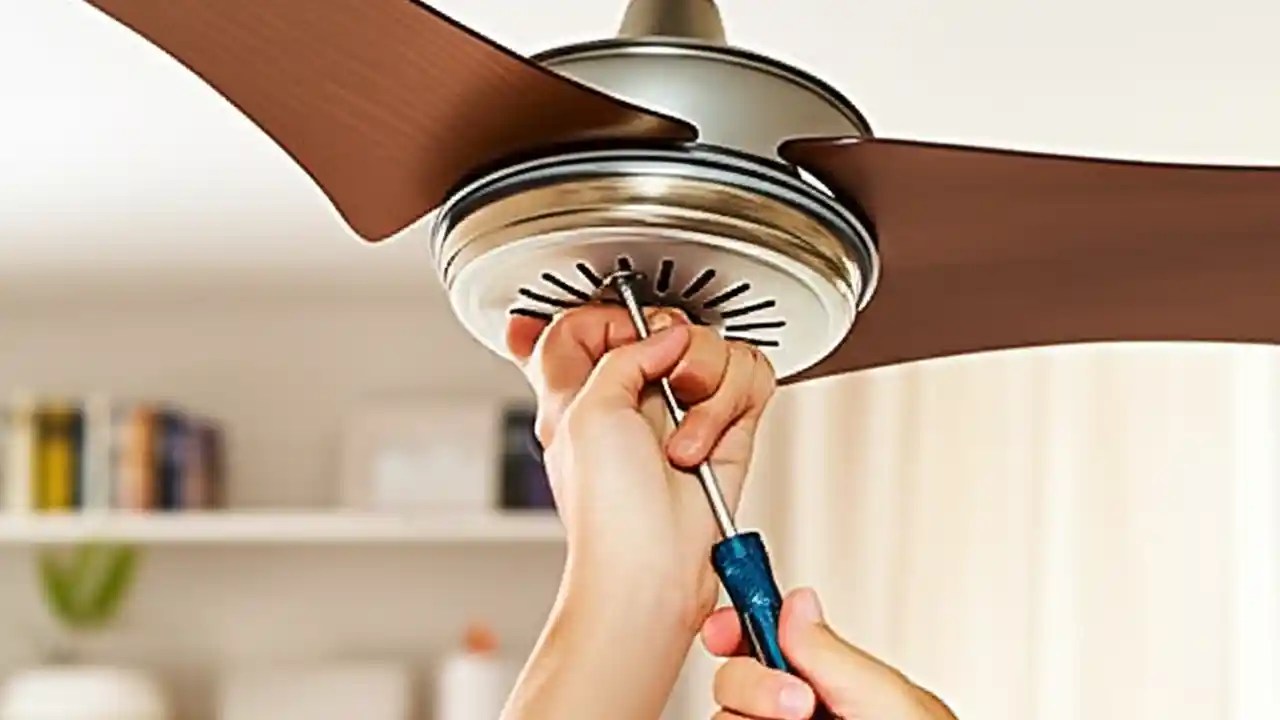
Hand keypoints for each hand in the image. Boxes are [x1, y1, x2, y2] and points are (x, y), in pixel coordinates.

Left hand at [507, 305, 776, 628]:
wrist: (652, 568)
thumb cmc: (606, 510)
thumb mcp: (584, 411)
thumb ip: (620, 353)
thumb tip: (667, 335)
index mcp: (578, 388)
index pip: (581, 321)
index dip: (604, 319)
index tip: (620, 336)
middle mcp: (632, 393)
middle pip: (664, 323)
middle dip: (671, 348)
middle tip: (664, 380)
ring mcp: (683, 408)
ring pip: (715, 348)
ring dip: (705, 392)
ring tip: (681, 438)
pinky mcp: (728, 427)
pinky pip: (751, 377)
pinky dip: (732, 409)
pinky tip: (704, 447)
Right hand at [702, 588, 956, 719]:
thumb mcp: (890, 703)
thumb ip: (836, 654)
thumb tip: (797, 605)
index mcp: (836, 685)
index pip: (767, 639)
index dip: (738, 627)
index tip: (727, 631)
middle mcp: (803, 716)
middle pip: (734, 680)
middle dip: (753, 683)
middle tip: (797, 703)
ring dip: (751, 719)